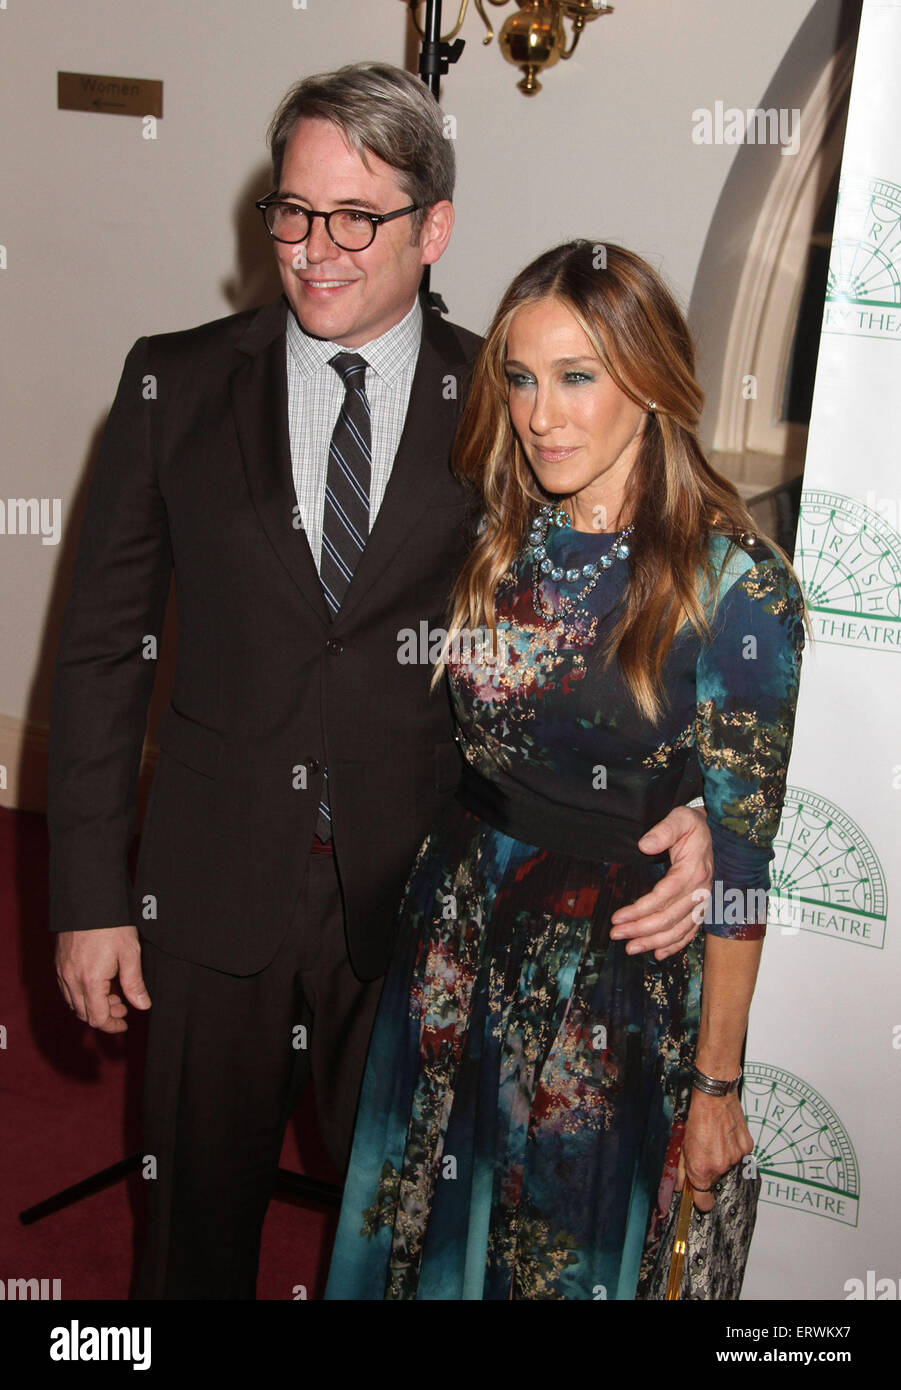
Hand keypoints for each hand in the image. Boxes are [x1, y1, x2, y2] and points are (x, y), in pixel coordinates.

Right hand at [55, 926, 150, 1032]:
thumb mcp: (130, 953)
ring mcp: (62, 971)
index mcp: (91, 981)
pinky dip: (81, 993)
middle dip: (104, 1015)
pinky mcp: (59, 962)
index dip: (112, 1026)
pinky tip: (97, 982)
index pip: (97, 1018)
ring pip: (73, 1002)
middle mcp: (71, 979)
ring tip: (112, 993)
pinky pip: (66, 988)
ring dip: (92, 1005)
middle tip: (122, 1006)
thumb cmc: (111, 924)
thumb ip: (134, 983)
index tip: (124, 1024)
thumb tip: (142, 1005)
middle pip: (84, 1013)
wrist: (88, 899)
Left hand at [609, 805, 712, 959]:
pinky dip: (674, 945)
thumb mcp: (680, 818)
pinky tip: (658, 953)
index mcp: (693, 871)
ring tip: (630, 948)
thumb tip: (644, 845)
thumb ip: (663, 830)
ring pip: (678, 930)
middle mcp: (700, 891)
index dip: (639, 910)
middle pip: (668, 918)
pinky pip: (690, 932)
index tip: (617, 917)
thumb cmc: (692, 826)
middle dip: (640, 929)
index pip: (663, 896)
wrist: (712, 833)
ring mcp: (702, 902)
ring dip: (653, 942)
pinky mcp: (701, 908)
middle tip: (616, 935)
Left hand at [677, 1089, 753, 1211]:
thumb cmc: (696, 1115)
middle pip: (714, 1179)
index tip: (699, 1199)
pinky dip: (733, 1148)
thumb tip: (680, 1185)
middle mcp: (720, 1166)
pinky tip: (725, 1134)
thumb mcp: (681, 1143)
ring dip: (721, 1157)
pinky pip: (739, 1155)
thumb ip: (680, 1168)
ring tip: (714, 1138)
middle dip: (708, 1169)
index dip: (700, 1200)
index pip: (704, 1200)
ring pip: (727, 1166)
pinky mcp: (746, 1147)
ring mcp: (735, 1157)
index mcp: (701, 1168)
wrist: (714, 1095)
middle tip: (703, 1150)